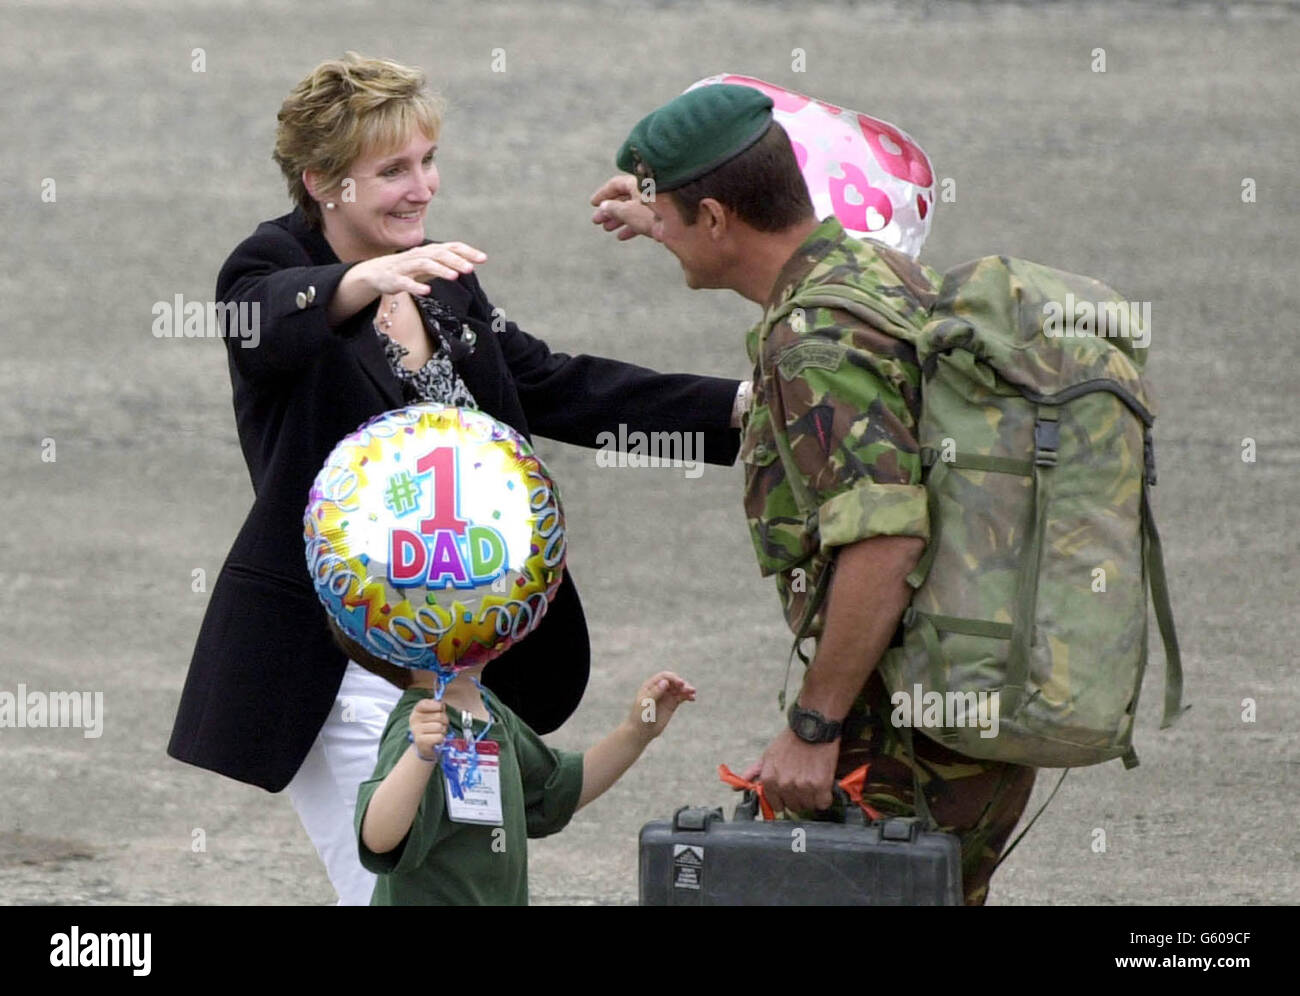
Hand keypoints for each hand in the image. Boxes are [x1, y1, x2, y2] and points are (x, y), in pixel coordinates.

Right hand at [352, 241, 486, 296]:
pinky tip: (427, 292)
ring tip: (454, 277)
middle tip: (471, 269)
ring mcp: (406, 267)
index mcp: (429, 252)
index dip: (467, 252)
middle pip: (439, 254)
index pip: (451, 247)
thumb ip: (448, 264)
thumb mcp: (430, 265)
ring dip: (440, 270)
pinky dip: (416, 287)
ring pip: (424, 265)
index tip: (483, 258)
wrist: (376, 273)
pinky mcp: (395, 279)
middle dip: (456, 261)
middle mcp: (419, 256)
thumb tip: (471, 263)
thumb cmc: (409, 269)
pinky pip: (406, 283)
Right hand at [409, 695, 448, 757]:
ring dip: (443, 731)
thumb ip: (437, 706)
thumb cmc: (430, 728)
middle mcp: (414, 720)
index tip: (440, 709)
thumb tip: (442, 704)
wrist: (423, 747)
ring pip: (440, 727)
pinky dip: (441, 739)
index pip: (426, 703)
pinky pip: (439, 737)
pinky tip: (436, 740)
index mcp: (416, 711)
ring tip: (437, 733)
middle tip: (441, 725)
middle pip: (439, 715)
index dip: (438, 706)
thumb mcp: (432, 714)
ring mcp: (416, 731)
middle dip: (445, 721)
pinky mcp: (421, 742)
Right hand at [589, 174, 655, 240]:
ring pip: (632, 210)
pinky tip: (622, 236)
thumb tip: (603, 206)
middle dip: (609, 211)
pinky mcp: (660, 216)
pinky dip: (631, 226)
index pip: (616, 185)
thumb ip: (613, 208)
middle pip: (623, 198)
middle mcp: (646, 190)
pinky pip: (642, 219)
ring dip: (618, 220)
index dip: (603, 194)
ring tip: (607, 229)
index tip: (592, 204)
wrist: (680, 226)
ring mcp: (654, 204)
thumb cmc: (653, 214)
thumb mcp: (627, 211)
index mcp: (638, 183)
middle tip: (597, 221)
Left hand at [626, 671, 695, 743]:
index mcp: (650, 685)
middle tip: (690, 689)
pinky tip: (692, 698)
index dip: (673, 678)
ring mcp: (666, 696)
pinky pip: (681, 697)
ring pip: (679, 689)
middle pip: (673, 681)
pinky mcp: (672, 704)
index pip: (664, 677)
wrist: (641, 731)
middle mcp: (659, 688)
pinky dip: (687, 696)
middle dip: (682, 684)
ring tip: (693, 693)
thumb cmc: (640, 717)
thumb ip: (655, 692)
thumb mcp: (646, 704)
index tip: (681, 684)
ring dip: (686, 689)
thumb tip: (665, 682)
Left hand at [742, 728, 839, 813]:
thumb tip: (735, 789)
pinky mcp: (820, 785)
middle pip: (794, 807)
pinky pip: (823, 803)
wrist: (812, 727)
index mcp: (769, 780)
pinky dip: (824, 796)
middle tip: (803, 782)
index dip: (785, 799)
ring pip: (809, 806)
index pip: (777, 806)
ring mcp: (802, 786)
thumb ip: (753, 774)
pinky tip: (822, 784)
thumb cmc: (790, 742)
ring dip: (812, 797)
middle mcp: (784, 785)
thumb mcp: (768, 756)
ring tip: (812, 780)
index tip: (790, 792)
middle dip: (799, 798)